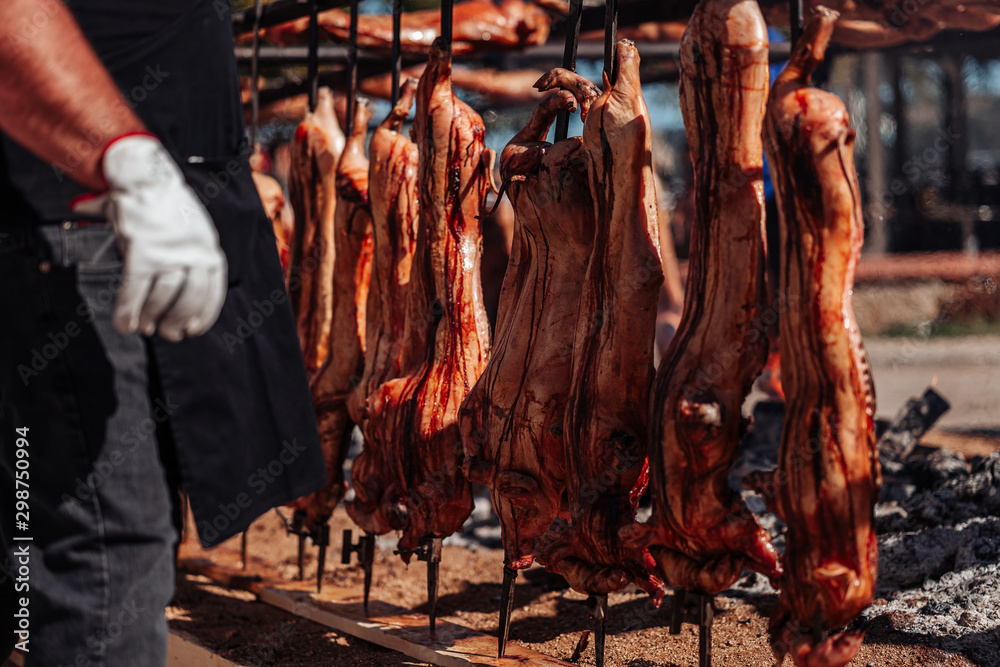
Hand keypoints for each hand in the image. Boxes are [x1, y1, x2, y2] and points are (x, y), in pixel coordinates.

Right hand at [72, 134, 227, 340]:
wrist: (144, 175)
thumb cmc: (166, 203)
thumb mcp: (189, 226)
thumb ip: (180, 247)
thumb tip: (170, 266)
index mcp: (210, 250)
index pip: (213, 292)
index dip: (204, 315)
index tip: (194, 330)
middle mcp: (194, 254)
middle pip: (189, 300)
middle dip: (178, 322)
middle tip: (168, 334)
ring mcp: (169, 254)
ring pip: (163, 299)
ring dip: (153, 318)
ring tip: (146, 328)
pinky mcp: (142, 253)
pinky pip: (136, 291)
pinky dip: (129, 310)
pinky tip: (125, 323)